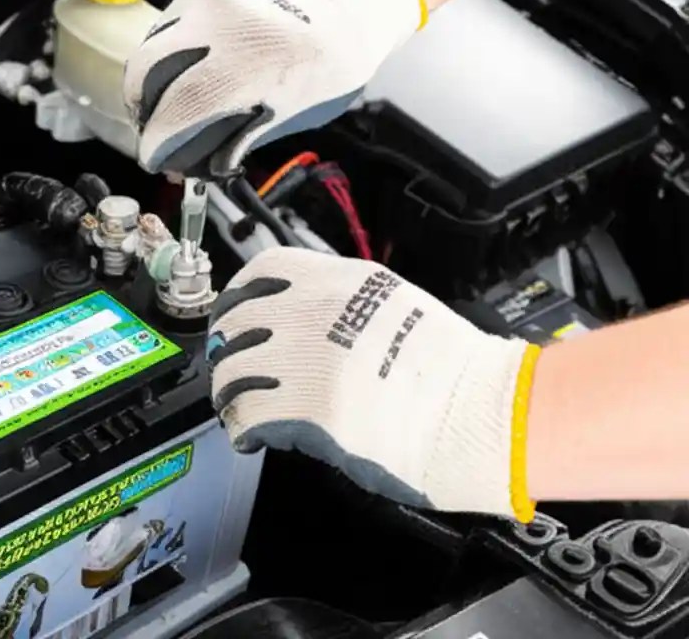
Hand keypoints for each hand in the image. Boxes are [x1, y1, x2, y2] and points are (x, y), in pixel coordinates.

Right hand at [122, 0, 424, 175]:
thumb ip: (231, 138)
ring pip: (149, 49)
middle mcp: (223, 21)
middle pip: (147, 71)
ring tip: (162, 112)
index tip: (152, 160)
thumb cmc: (324, 70)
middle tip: (152, 135)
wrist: (344, 10)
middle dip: (141, 112)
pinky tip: (176, 82)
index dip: (157, 140)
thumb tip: (183, 166)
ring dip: (147, 87)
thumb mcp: (286, 116)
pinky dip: (161, 62)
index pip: (181, 105)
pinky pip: (162, 33)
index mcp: (255, 61)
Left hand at [207, 247, 538, 519]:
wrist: (479, 409)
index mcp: (337, 282)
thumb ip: (342, 303)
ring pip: (232, 372)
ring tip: (239, 407)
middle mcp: (313, 315)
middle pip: (236, 323)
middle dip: (228, 347)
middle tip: (231, 367)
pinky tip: (252, 435)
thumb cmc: (451, 367)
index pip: (261, 273)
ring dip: (230, 392)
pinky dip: (243, 428)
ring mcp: (304, 362)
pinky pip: (247, 417)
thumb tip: (301, 318)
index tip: (233, 314)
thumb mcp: (392, 302)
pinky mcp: (303, 412)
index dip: (238, 297)